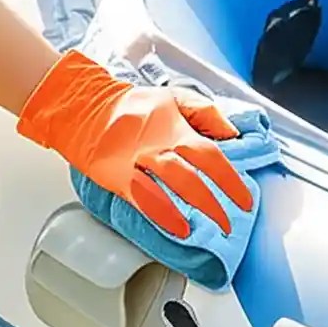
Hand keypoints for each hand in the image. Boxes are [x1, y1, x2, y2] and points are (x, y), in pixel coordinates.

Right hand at [16, 50, 252, 238]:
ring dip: (192, 208)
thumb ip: (206, 115)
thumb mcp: (174, 98)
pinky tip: (176, 227)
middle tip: (230, 223)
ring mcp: (136, 161)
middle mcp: (159, 145)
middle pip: (193, 174)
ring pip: (170, 184)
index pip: (211, 155)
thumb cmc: (132, 107)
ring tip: (208, 228)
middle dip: (215, 201)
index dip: (230, 179)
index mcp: (175, 128)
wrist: (82, 105)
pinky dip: (161, 212)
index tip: (245, 200)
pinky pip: (142, 196)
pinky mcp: (116, 175)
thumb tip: (234, 135)